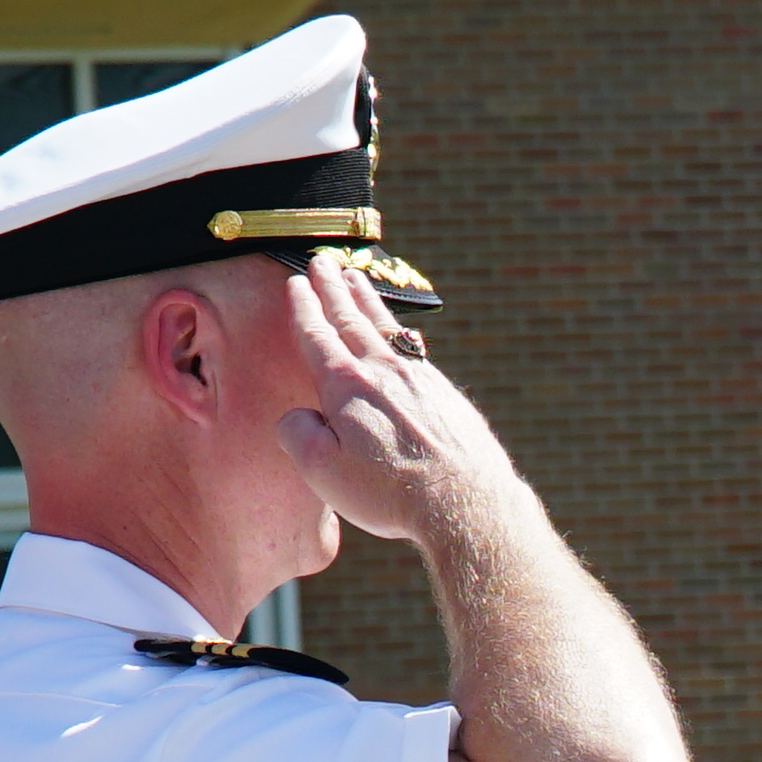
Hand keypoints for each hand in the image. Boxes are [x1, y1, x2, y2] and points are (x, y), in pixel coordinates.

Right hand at [267, 252, 534, 563]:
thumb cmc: (390, 493)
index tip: (297, 283)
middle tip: (322, 260)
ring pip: (385, 327)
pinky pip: (414, 349)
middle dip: (333, 288)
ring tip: (355, 276)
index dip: (304, 308)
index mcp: (346, 386)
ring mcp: (419, 378)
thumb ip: (299, 435)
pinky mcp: (446, 394)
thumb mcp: (324, 473)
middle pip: (352, 319)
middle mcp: (383, 371)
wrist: (464, 501)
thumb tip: (299, 415)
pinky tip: (402, 330)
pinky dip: (400, 330)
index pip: (317, 336)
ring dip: (366, 299)